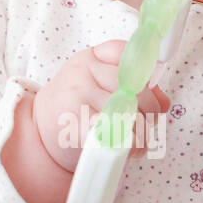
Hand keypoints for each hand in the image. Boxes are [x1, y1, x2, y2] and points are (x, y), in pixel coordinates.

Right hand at [32, 40, 170, 173]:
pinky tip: (130, 148)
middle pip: (138, 89)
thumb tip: (163, 101)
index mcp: (89, 59)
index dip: (146, 76)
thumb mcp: (96, 85)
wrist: (38, 137)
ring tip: (138, 138)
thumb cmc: (73, 110)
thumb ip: (129, 85)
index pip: (128, 54)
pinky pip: (120, 135)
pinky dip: (132, 146)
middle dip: (151, 110)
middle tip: (147, 122)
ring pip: (132, 114)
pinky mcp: (79, 127)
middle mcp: (83, 74)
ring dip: (143, 132)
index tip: (151, 92)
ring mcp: (79, 99)